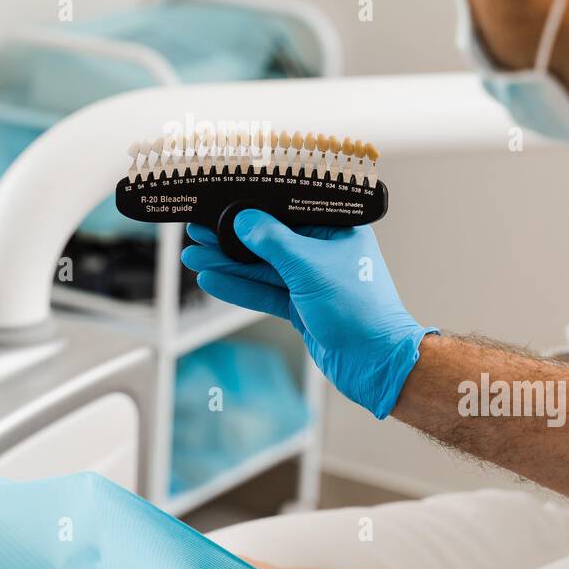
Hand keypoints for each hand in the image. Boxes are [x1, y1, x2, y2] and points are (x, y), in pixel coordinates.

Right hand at [180, 209, 436, 418]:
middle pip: (269, 239)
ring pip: (262, 267)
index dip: (251, 208)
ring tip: (193, 256)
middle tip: (197, 231)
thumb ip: (273, 241)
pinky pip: (265, 291)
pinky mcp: (302, 306)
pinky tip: (213, 280)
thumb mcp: (310, 268)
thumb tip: (243, 219)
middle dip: (231, 238)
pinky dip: (240, 288)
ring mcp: (312, 280)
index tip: (220, 205)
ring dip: (229, 263)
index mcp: (336, 229)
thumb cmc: (361, 311)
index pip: (286, 211)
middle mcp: (324, 251)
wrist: (376, 364)